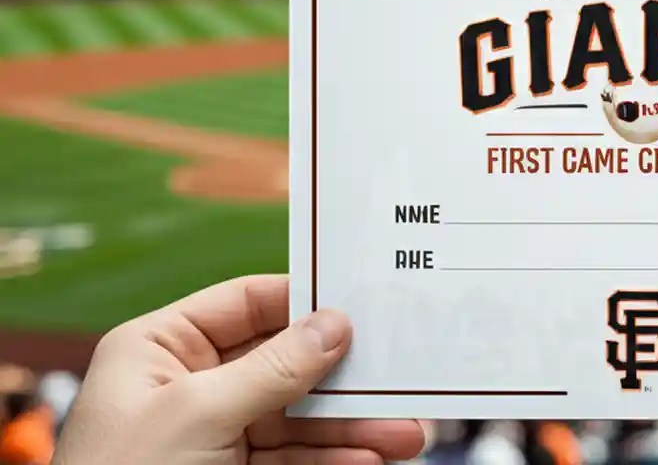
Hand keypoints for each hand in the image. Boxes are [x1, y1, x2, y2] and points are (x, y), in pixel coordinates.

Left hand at [52, 275, 426, 464]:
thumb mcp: (197, 413)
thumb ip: (272, 368)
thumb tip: (332, 325)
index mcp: (159, 350)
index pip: (245, 304)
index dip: (303, 302)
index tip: (360, 306)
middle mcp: (188, 386)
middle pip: (285, 364)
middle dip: (343, 379)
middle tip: (396, 376)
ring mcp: (213, 435)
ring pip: (299, 419)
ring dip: (352, 427)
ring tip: (404, 433)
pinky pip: (295, 459)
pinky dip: (334, 459)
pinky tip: (370, 458)